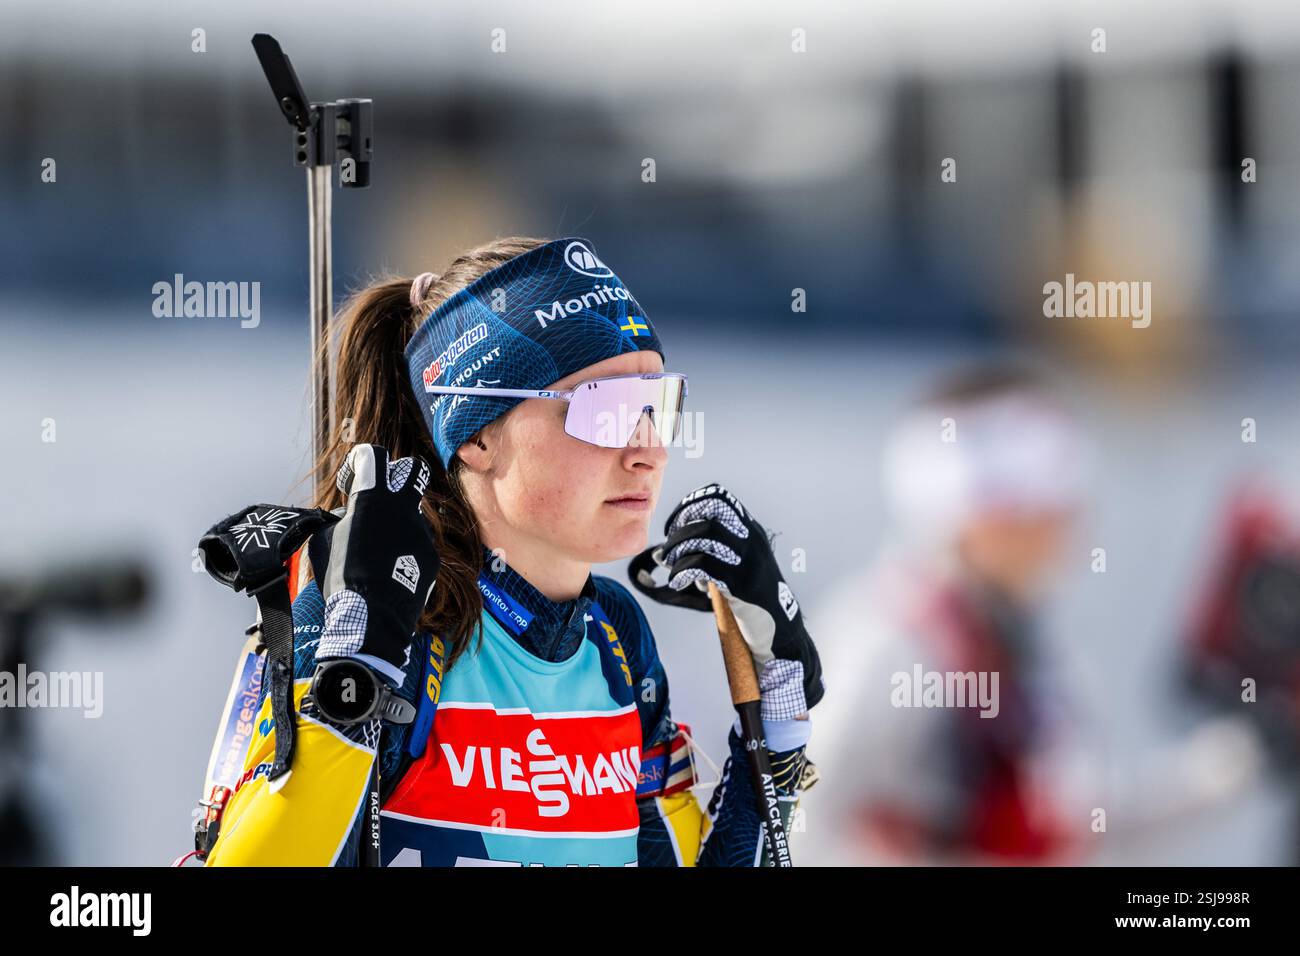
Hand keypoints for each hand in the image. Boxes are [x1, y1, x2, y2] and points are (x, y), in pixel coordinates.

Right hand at [310, 444, 439, 682]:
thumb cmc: (340, 576)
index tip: (350, 479)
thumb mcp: (324, 541)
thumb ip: (338, 519)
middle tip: (381, 493)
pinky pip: (417, 543)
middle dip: (397, 474)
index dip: (360, 460)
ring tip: (378, 547)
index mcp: (374, 498)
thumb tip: (346, 516)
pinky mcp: (431, 555)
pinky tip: (390, 570)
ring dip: (397, 520)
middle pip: (412, 470)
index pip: (373, 455)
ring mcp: (421, 531)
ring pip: (412, 513)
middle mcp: (403, 508)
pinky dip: (404, 550)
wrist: (371, 617)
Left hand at [629, 482, 823, 715]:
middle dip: (678, 530)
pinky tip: (678, 584)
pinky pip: (704, 567)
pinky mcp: (743, 584)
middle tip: (667, 552)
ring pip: (704, 537)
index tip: (672, 526)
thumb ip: (703, 556)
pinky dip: (683, 573)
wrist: (779, 628)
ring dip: (678, 552)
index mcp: (749, 529)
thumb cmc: (746, 598)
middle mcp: (751, 538)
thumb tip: (656, 555)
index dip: (688, 505)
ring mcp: (749, 560)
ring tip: (670, 569)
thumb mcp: (730, 568)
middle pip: (707, 514)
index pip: (717, 496)